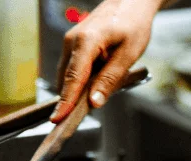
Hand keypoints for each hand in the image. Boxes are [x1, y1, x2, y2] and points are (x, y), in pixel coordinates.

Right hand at [51, 0, 161, 122]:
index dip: (66, 102)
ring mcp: (70, 41)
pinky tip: (98, 79)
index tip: (58, 119)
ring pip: (69, 75)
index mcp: (86, 41)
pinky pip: (73, 68)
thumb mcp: (128, 55)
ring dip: (80, 89)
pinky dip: (82, 79)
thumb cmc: (133, 23)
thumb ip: (110, 79)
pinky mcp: (73, 44)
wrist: (131, 2)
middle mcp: (72, 40)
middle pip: (67, 79)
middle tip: (85, 114)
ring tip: (101, 89)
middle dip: (73, 99)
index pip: (73, 78)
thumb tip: (94, 102)